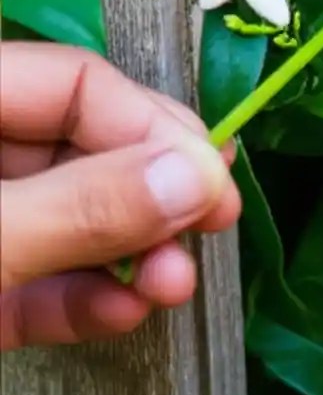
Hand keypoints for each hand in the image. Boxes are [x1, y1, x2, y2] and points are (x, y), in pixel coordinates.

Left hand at [0, 42, 238, 349]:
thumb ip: (79, 207)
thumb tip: (196, 176)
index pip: (76, 83)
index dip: (151, 126)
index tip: (210, 181)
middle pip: (83, 149)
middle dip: (152, 196)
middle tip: (213, 225)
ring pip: (68, 219)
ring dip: (131, 256)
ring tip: (171, 287)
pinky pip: (37, 279)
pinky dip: (83, 299)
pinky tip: (122, 312)